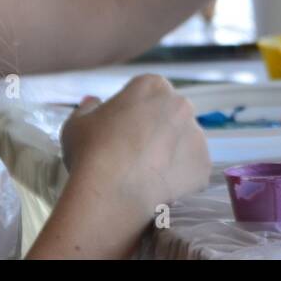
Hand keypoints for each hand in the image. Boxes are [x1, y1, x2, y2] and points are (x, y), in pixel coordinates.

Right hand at [59, 74, 209, 214]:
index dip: (133, 112)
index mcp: (152, 86)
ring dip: (170, 153)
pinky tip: (158, 188)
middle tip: (135, 154)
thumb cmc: (91, 151)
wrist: (111, 194)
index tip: (122, 132)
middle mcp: (181, 104)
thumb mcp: (76, 123)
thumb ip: (88, 108)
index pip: (146, 93)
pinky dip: (179, 178)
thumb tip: (95, 104)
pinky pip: (191, 170)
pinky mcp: (204, 165)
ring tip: (147, 175)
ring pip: (184, 142)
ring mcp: (197, 135)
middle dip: (157, 130)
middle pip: (170, 114)